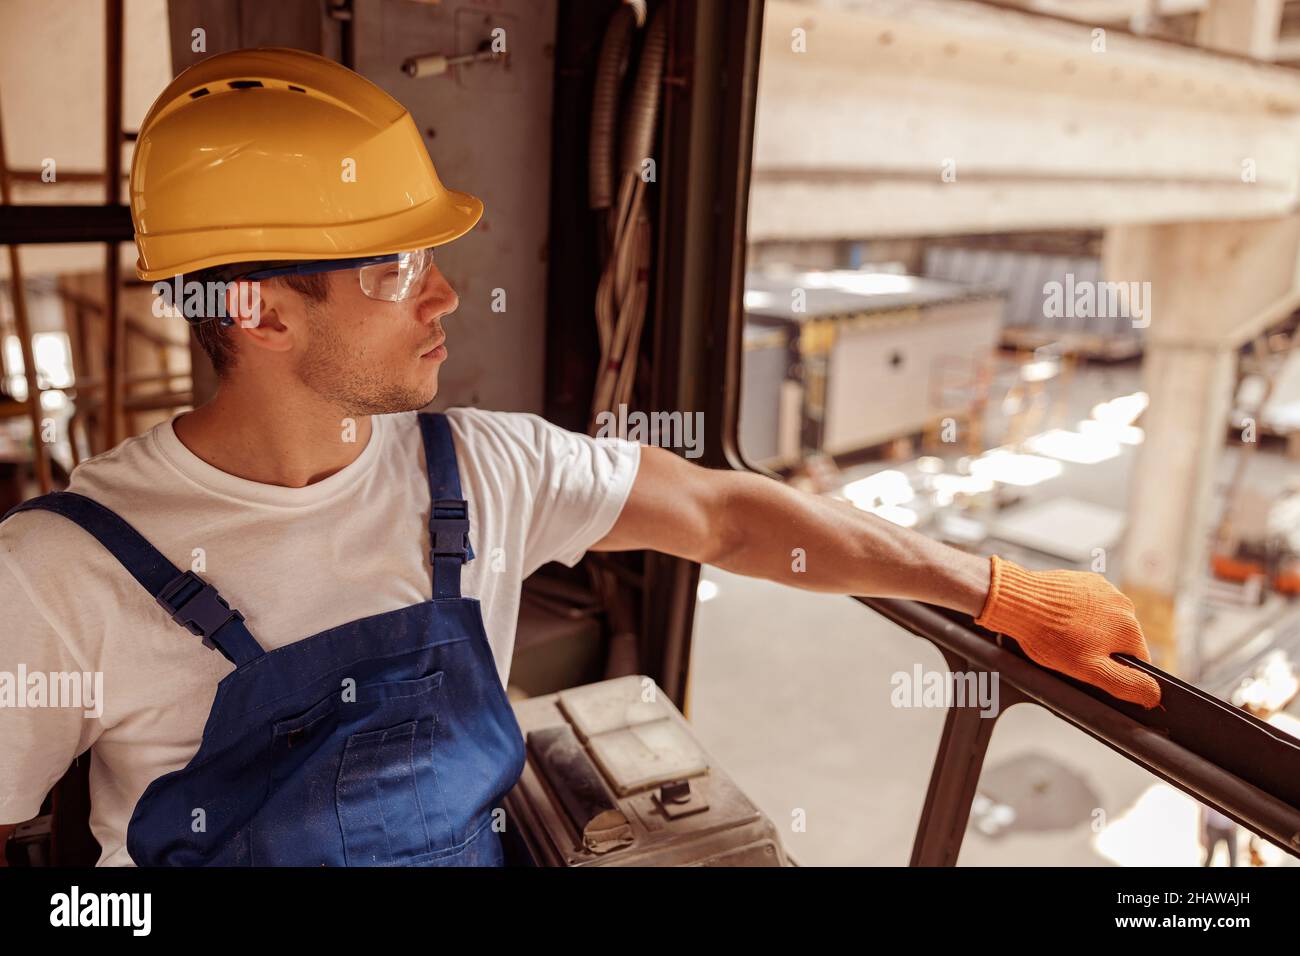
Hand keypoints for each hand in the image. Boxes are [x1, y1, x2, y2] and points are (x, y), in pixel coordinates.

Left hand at [974, 555, 1161, 708]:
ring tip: (1063, 634)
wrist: (1018, 602)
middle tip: (1073, 652)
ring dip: (1091, 630)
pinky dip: (1079, 613)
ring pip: (1105, 622)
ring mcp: (1105, 589)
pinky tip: (1060, 618)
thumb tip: (1154, 694)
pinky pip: (1091, 604)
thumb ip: (1126, 684)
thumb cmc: (1049, 636)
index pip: (1138, 662)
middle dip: (1102, 650)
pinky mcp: (1087, 580)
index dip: (1117, 672)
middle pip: (1121, 640)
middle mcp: (1124, 605)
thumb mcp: (1090, 670)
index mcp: (1131, 629)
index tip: (1094, 670)